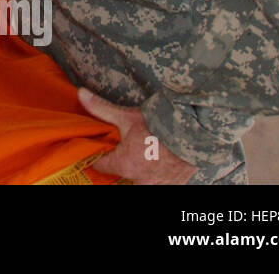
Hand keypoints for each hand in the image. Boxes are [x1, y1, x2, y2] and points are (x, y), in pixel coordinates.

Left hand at [78, 88, 196, 183]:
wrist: (197, 132)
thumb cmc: (160, 125)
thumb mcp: (127, 116)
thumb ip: (101, 109)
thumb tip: (81, 94)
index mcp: (125, 164)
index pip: (101, 166)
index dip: (98, 156)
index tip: (99, 150)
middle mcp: (140, 179)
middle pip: (122, 176)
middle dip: (120, 165)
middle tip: (123, 152)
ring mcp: (159, 184)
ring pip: (141, 183)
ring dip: (139, 172)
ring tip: (142, 159)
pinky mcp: (176, 184)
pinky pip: (161, 184)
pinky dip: (158, 176)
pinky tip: (158, 164)